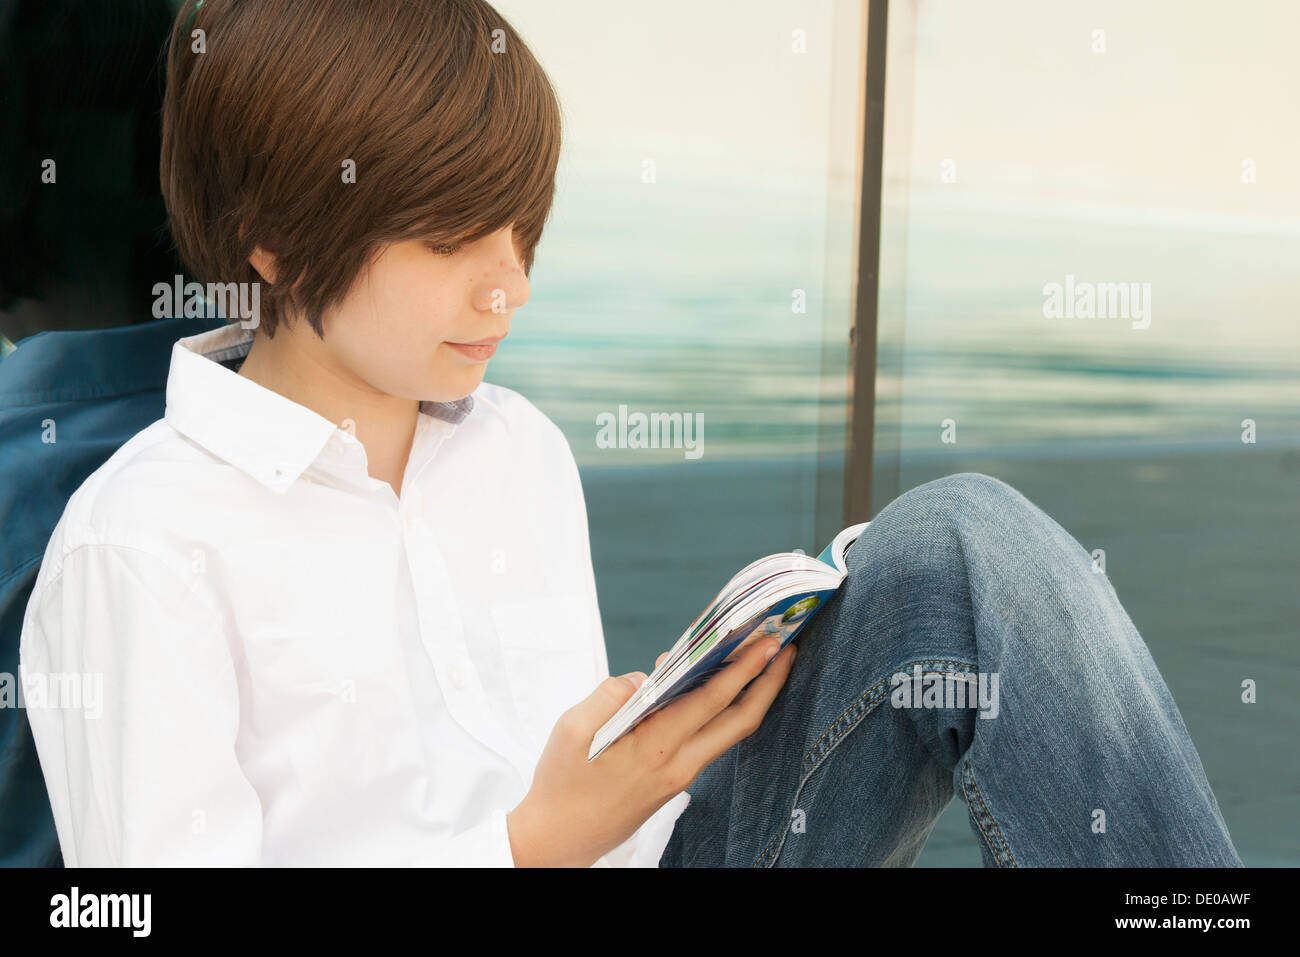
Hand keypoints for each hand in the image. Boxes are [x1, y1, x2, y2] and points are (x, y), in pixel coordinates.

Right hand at [506, 636, 796, 866]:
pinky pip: (708, 740)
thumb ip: (610, 695)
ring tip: (763, 663)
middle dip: (769, 682)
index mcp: (655, 748)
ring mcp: (680, 775)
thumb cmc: (561, 784)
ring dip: (752, 696)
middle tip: (785, 647)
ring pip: (729, 732)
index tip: (767, 643)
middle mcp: (678, 764)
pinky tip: (715, 688)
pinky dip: (721, 711)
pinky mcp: (674, 781)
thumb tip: (645, 678)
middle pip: (740, 721)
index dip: (743, 669)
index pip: (711, 701)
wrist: (559, 838)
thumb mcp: (571, 730)